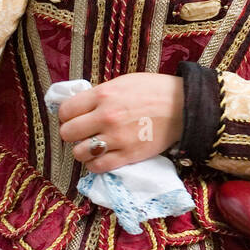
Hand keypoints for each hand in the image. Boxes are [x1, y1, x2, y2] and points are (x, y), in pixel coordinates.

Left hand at [57, 72, 183, 173]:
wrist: (184, 106)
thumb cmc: (154, 90)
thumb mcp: (123, 83)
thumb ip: (100, 95)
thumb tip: (79, 107)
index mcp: (103, 95)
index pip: (65, 111)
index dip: (68, 116)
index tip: (75, 118)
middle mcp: (106, 117)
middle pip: (68, 133)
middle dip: (73, 133)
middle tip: (84, 132)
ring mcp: (116, 138)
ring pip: (79, 153)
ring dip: (84, 150)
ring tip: (94, 146)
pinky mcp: (128, 156)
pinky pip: (98, 167)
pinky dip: (96, 164)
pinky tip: (103, 156)